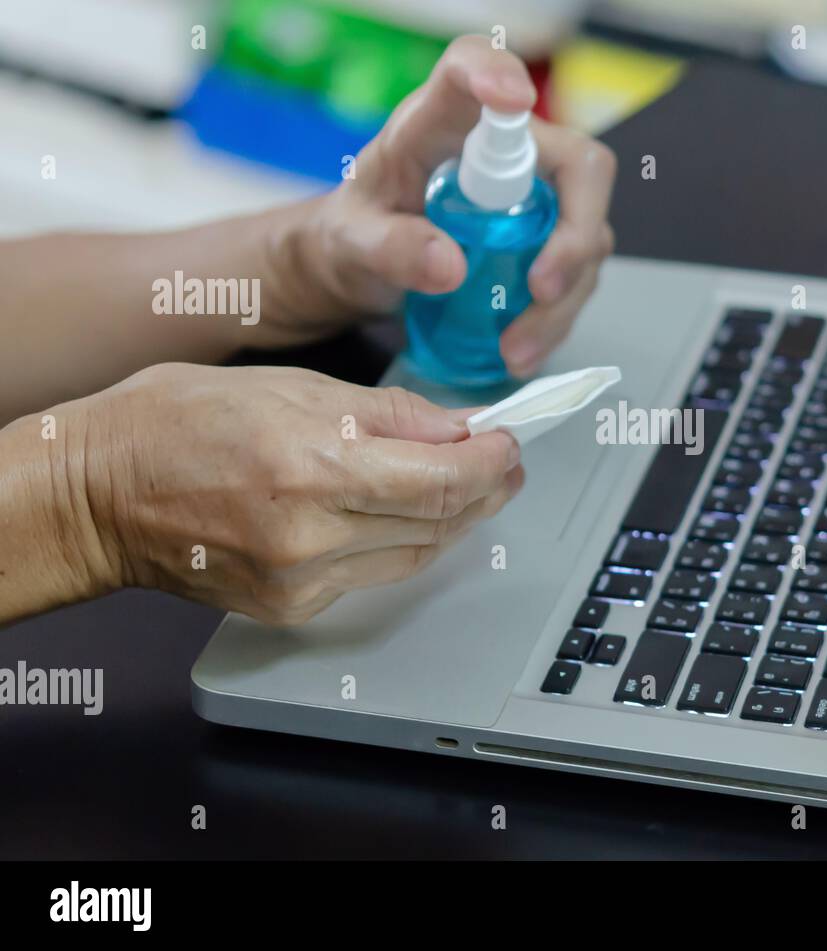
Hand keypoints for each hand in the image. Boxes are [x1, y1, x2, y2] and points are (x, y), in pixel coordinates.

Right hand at [71, 364, 521, 625]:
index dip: (494, 462)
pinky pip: (375, 575)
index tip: (511, 442)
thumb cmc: (180, 423)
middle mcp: (315, 535)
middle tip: (506, 463)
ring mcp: (303, 581)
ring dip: (453, 519)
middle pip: (442, 522)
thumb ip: (390, 415)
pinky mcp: (293, 609)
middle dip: (487, 489)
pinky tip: (407, 515)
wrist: (100, 493)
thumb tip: (461, 428)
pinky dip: (403, 542)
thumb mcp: (294, 387)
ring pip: (417, 554)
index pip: (446, 480)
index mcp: (316, 468)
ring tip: (470, 485)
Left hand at [271, 35, 616, 376]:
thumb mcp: (353, 242)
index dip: (498, 74)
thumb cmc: (354, 233)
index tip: (514, 96)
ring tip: (516, 348)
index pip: (473, 68)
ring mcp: (535, 196)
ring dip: (563, 299)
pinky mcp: (548, 238)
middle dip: (574, 234)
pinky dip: (555, 318)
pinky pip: (576, 275)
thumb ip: (392, 248)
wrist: (360, 266)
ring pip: (587, 234)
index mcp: (439, 124)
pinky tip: (521, 349)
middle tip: (542, 288)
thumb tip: (449, 264)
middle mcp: (502, 151)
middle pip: (578, 167)